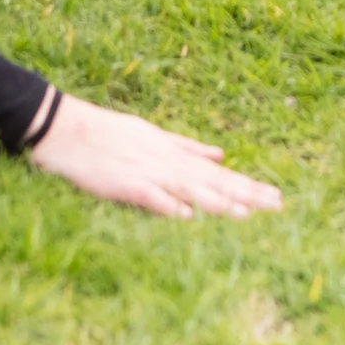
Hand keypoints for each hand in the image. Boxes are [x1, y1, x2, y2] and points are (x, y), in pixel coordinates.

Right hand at [27, 93, 284, 219]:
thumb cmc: (110, 133)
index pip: (219, 174)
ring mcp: (147, 172)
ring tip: (245, 213)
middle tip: (277, 206)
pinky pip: (151, 197)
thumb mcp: (154, 136)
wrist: (67, 128)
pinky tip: (187, 216)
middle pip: (212, 182)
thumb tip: (220, 155)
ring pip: (188, 189)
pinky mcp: (124, 184)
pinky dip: (168, 205)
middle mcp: (167, 163)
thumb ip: (188, 148)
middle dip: (245, 195)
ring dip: (216, 202)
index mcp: (175, 153)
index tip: (276, 197)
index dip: (248, 186)